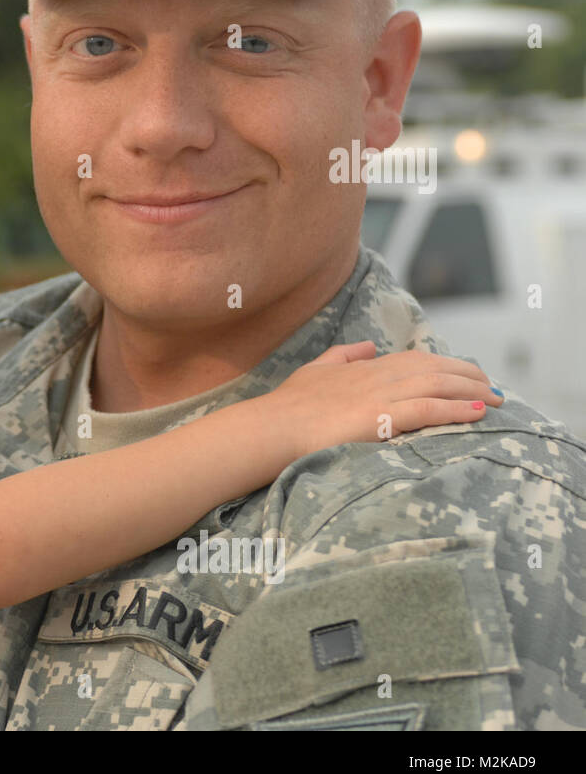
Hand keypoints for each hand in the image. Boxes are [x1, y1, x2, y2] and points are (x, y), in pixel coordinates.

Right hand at [268, 340, 503, 457]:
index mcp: (365, 366)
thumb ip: (343, 356)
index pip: (417, 359)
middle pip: (436, 368)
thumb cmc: (288, 405)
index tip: (470, 375)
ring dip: (474, 391)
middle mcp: (378, 375)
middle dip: (471, 376)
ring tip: (499, 399)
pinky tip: (478, 412)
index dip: (448, 365)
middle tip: (497, 389)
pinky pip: (428, 409)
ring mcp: (381, 395)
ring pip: (438, 385)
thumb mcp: (315, 370)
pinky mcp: (381, 417)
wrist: (273, 426)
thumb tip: (368, 346)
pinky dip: (457, 408)